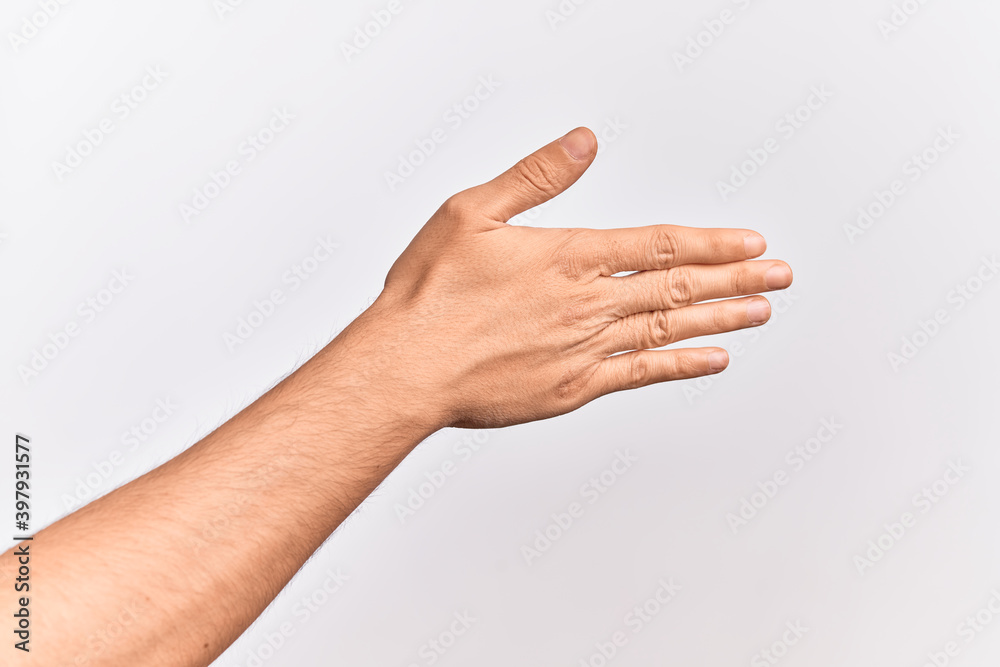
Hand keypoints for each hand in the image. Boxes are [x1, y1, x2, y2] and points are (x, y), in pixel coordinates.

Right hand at [341, 127, 792, 429]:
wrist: (406, 368)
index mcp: (568, 256)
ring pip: (669, 327)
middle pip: (678, 286)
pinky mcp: (572, 388)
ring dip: (720, 318)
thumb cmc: (430, 293)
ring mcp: (585, 350)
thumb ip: (536, 177)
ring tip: (762, 310)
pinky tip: (712, 360)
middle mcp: (588, 303)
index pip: (660, 244)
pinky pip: (641, 374)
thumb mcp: (472, 212)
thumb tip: (585, 142)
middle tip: (780, 274)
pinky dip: (680, 365)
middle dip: (736, 278)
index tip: (751, 242)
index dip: (711, 243)